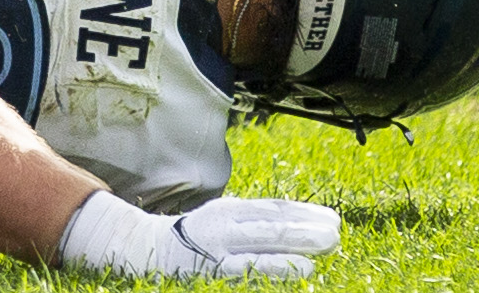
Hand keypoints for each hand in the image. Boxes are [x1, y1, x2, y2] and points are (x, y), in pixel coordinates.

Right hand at [59, 191, 340, 279]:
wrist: (141, 251)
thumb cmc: (191, 241)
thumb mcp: (220, 224)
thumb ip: (251, 225)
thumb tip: (295, 226)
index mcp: (228, 211)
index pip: (272, 210)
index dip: (304, 212)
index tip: (333, 217)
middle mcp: (224, 223)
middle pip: (274, 222)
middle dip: (308, 225)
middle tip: (338, 229)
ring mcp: (218, 246)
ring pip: (266, 240)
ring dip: (301, 241)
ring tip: (330, 243)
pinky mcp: (212, 267)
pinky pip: (251, 267)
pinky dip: (279, 265)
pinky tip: (303, 268)